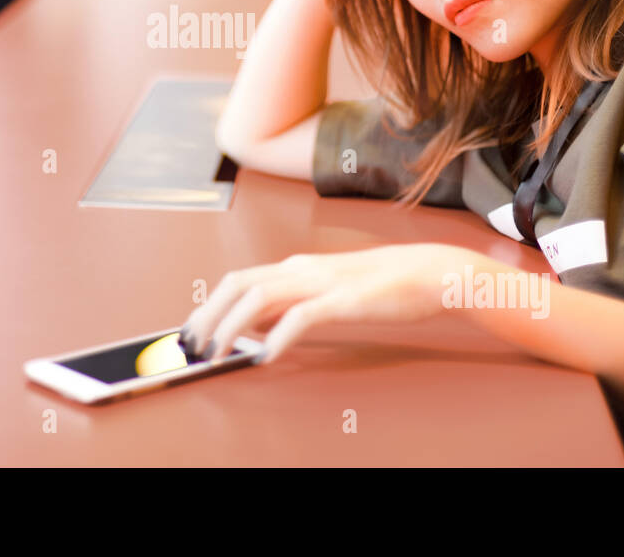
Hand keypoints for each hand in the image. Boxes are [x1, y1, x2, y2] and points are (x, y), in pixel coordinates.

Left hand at [180, 243, 474, 364]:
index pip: (239, 279)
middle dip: (209, 314)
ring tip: (219, 353)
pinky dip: (279, 336)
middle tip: (194, 345)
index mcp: (296, 267)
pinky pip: (302, 316)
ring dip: (232, 326)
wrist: (430, 272)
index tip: (193, 330)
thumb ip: (291, 305)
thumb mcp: (326, 291)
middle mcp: (302, 269)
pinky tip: (268, 356)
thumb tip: (255, 325)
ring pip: (261, 297)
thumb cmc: (382, 286)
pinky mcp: (344, 299)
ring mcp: (322, 282)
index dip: (210, 304)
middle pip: (239, 284)